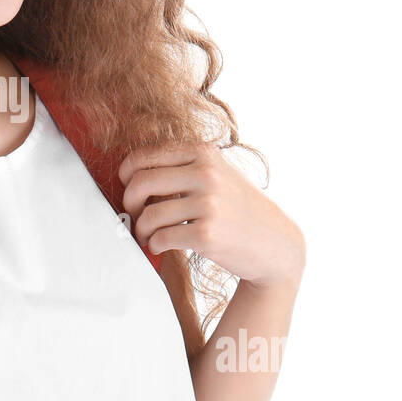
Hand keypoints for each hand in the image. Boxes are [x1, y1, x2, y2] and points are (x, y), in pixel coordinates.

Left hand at [117, 140, 304, 289]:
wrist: (275, 242)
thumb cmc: (237, 208)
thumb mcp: (217, 172)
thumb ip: (182, 165)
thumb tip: (131, 169)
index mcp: (203, 153)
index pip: (144, 156)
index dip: (126, 175)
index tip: (128, 188)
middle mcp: (206, 174)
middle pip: (140, 183)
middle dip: (130, 203)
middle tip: (135, 215)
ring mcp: (208, 204)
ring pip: (148, 215)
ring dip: (141, 230)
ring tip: (148, 236)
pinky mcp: (207, 234)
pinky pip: (161, 238)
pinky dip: (154, 245)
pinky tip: (160, 246)